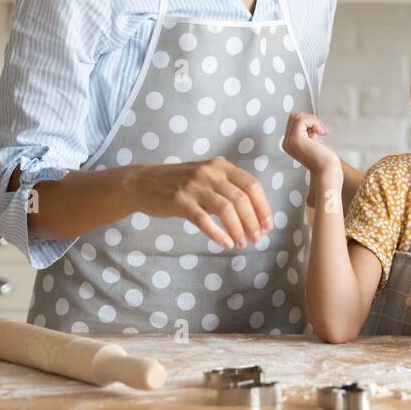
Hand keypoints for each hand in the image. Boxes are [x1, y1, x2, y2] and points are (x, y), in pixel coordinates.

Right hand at [128, 157, 270, 248]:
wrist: (142, 183)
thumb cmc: (179, 182)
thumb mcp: (206, 176)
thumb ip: (228, 188)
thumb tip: (254, 214)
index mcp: (221, 166)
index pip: (252, 185)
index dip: (263, 207)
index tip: (268, 225)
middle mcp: (210, 172)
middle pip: (242, 199)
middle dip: (253, 222)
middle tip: (257, 239)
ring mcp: (195, 186)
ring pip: (226, 209)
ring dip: (238, 229)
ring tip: (242, 243)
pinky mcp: (180, 201)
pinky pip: (204, 220)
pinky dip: (218, 233)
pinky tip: (225, 243)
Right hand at [282, 112, 339, 175]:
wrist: (328, 171)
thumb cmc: (325, 158)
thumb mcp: (313, 140)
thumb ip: (308, 131)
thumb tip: (308, 118)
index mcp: (289, 143)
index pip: (294, 122)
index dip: (308, 122)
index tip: (319, 132)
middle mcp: (286, 143)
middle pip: (294, 117)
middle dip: (309, 119)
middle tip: (321, 131)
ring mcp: (290, 141)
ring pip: (297, 117)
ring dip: (313, 120)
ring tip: (321, 132)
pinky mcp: (296, 139)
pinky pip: (302, 120)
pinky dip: (314, 122)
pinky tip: (322, 133)